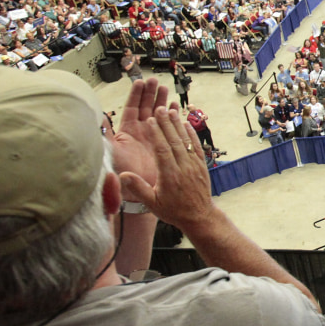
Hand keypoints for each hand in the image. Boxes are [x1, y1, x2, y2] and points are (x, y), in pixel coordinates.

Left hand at [113, 78, 169, 200]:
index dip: (136, 95)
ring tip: (167, 91)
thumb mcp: (111, 153)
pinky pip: (170, 130)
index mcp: (127, 132)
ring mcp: (152, 140)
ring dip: (163, 103)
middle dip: (151, 94)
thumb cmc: (121, 176)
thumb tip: (96, 117)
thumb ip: (105, 136)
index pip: (132, 108)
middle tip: (155, 81)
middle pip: (146, 108)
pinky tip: (177, 110)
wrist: (136, 195)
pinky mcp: (163, 147)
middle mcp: (139, 134)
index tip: (141, 82)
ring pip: (159, 117)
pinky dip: (174, 120)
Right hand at [120, 108, 215, 230]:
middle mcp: (183, 168)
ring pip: (186, 141)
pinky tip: (186, 123)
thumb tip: (123, 175)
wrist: (199, 217)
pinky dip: (192, 134)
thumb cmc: (174, 211)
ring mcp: (194, 165)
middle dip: (166, 123)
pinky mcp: (202, 165)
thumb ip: (138, 188)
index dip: (156, 134)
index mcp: (169, 175)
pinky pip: (197, 146)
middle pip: (174, 141)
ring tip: (171, 111)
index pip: (162, 150)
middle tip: (159, 108)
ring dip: (178, 125)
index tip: (150, 120)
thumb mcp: (152, 203)